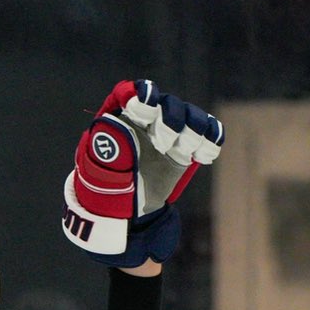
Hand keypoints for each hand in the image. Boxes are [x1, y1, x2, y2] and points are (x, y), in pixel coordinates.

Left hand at [61, 79, 222, 267]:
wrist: (126, 216)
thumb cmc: (107, 189)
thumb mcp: (99, 170)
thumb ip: (108, 145)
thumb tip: (114, 122)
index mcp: (122, 121)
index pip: (132, 94)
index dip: (141, 96)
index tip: (140, 108)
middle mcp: (148, 123)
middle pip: (168, 104)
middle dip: (169, 120)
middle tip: (162, 143)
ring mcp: (170, 136)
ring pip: (192, 117)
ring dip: (192, 130)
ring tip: (182, 151)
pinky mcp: (187, 150)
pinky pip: (209, 135)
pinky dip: (211, 140)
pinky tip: (204, 156)